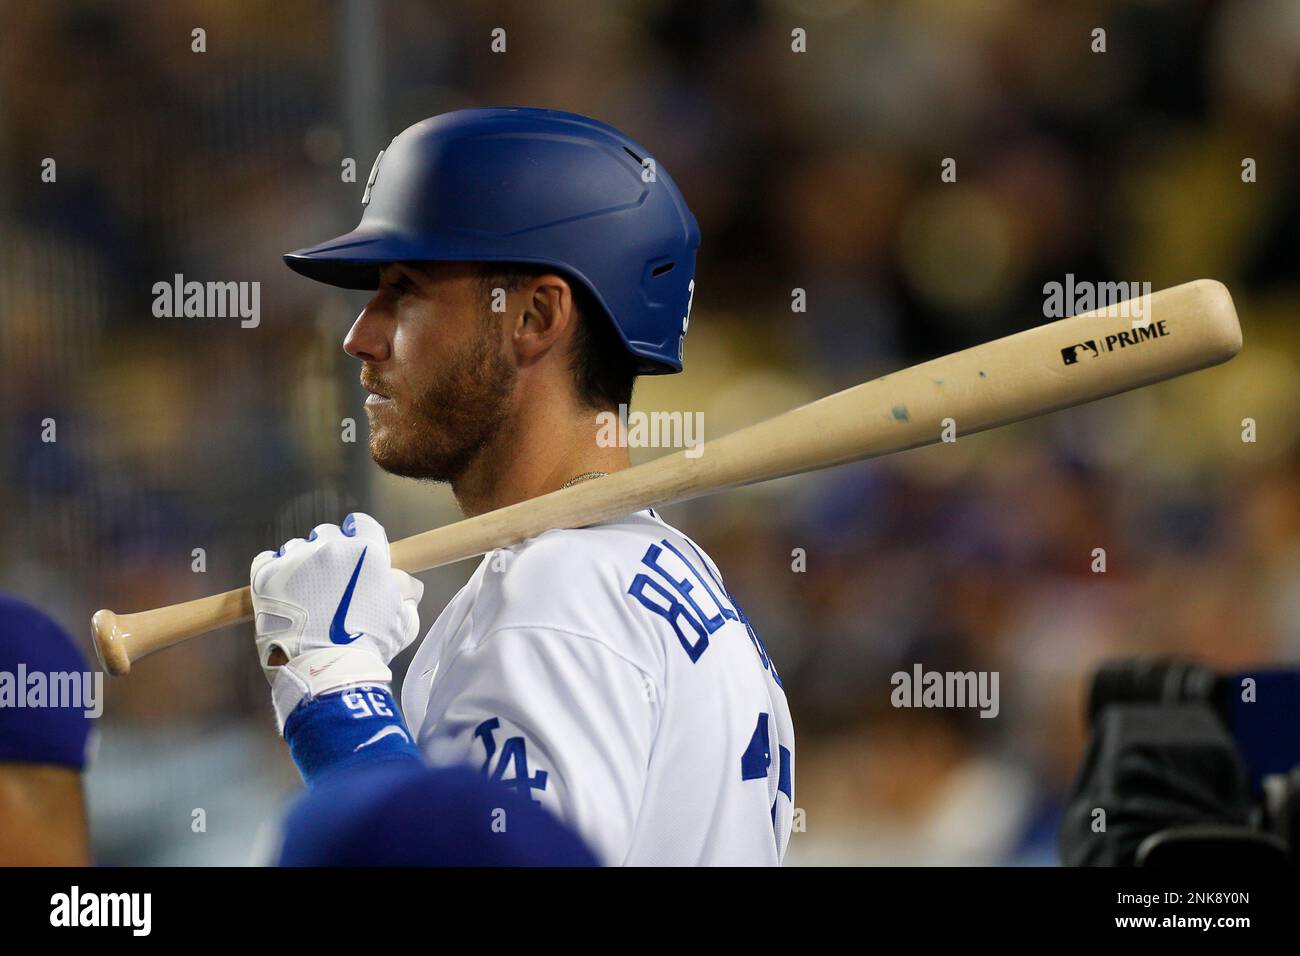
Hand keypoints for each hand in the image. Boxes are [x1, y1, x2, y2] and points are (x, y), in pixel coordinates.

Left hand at [250, 513, 422, 727]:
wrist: (327, 671)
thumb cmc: (371, 646)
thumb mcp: (405, 620)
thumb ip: (406, 592)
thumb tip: (404, 582)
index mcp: (366, 552)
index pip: (362, 525)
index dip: (361, 539)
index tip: (357, 558)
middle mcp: (330, 547)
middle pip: (328, 535)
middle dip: (331, 553)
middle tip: (331, 582)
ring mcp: (295, 560)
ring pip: (297, 548)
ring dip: (301, 564)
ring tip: (303, 592)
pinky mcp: (265, 576)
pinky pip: (266, 560)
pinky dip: (273, 571)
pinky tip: (281, 590)